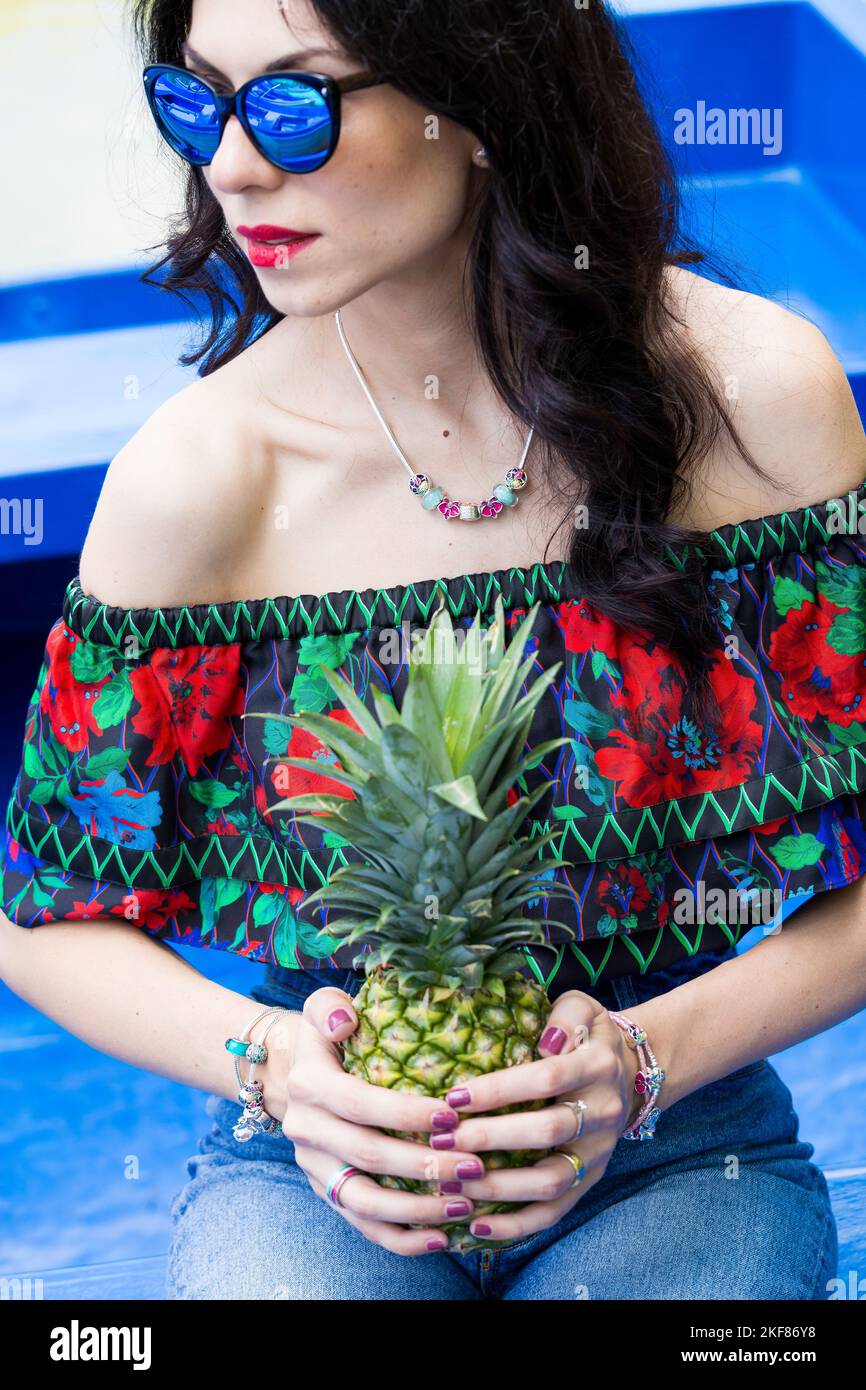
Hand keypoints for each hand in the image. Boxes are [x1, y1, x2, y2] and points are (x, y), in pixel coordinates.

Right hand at [277, 987, 489, 1255]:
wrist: (292, 1073)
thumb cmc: (326, 1036)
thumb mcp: (322, 1008)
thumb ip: (330, 1006)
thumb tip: (346, 1020)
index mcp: (309, 1085)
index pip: (360, 1102)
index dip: (405, 1111)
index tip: (452, 1116)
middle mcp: (305, 1129)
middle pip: (367, 1155)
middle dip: (423, 1163)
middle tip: (475, 1165)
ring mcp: (314, 1166)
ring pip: (364, 1200)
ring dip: (416, 1209)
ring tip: (464, 1206)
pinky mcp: (326, 1191)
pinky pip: (363, 1224)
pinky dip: (401, 1237)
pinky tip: (442, 1237)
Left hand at [434, 991, 644, 1243]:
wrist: (631, 1073)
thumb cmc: (586, 1036)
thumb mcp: (583, 1008)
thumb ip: (566, 1014)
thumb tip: (545, 1038)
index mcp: (598, 1066)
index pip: (546, 1078)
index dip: (500, 1089)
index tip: (454, 1096)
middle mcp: (602, 1113)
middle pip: (547, 1131)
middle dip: (490, 1138)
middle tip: (442, 1140)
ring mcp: (597, 1154)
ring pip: (550, 1180)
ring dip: (498, 1186)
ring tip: (450, 1183)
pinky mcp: (589, 1182)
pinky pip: (554, 1212)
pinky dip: (516, 1225)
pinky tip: (476, 1224)